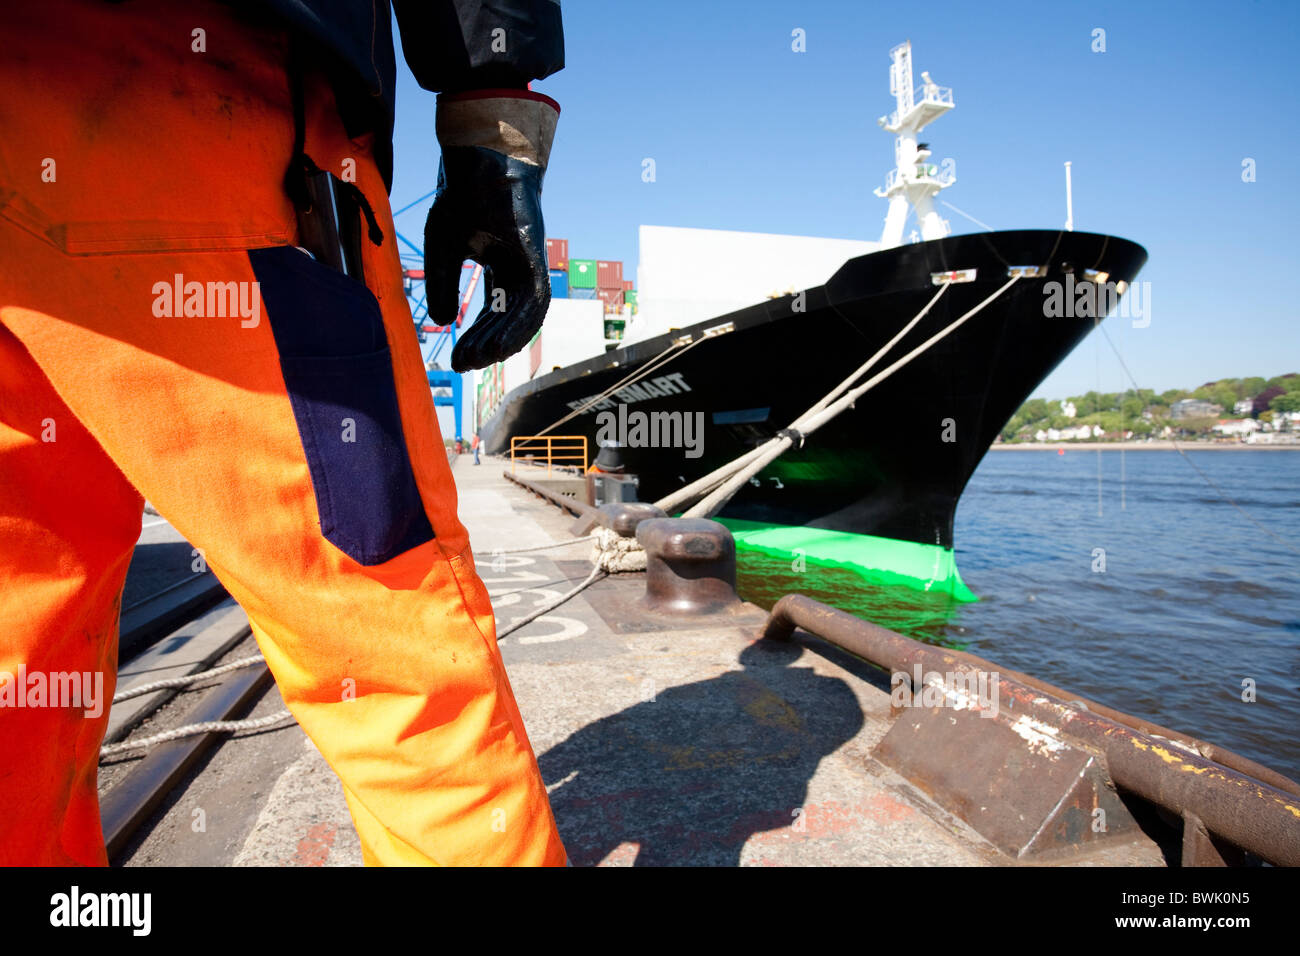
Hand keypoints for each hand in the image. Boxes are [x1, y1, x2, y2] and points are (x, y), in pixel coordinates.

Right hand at [425, 91, 558, 371]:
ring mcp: (530, 263)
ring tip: (481, 360)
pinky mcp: (537, 257)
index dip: (475, 335)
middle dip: (487, 344)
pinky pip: (534, 300)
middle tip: (466, 365)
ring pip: (525, 315)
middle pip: (507, 318)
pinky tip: (501, 342)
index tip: (458, 359)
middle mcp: (517, 268)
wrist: (479, 159)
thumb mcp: (442, 247)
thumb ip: (441, 284)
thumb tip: (441, 321)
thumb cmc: (462, 195)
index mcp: (498, 265)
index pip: (490, 311)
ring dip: (504, 340)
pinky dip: (519, 324)